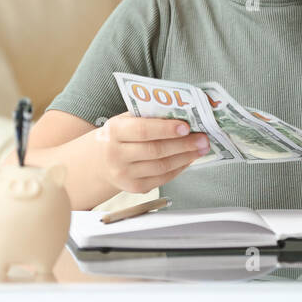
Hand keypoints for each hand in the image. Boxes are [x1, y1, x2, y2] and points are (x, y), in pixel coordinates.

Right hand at [93, 115, 209, 193]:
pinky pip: (162, 179)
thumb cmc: (118, 136)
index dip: (166, 129)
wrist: (99, 161)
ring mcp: (125, 174)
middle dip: (183, 145)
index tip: (186, 127)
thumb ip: (147, 116)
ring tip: (200, 148)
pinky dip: (178, 168)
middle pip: (155, 151)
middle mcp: (116, 155)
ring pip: (161, 166)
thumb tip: (180, 114)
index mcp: (114, 132)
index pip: (143, 131)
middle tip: (202, 139)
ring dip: (185, 157)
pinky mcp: (134, 188)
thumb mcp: (124, 120)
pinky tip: (188, 159)